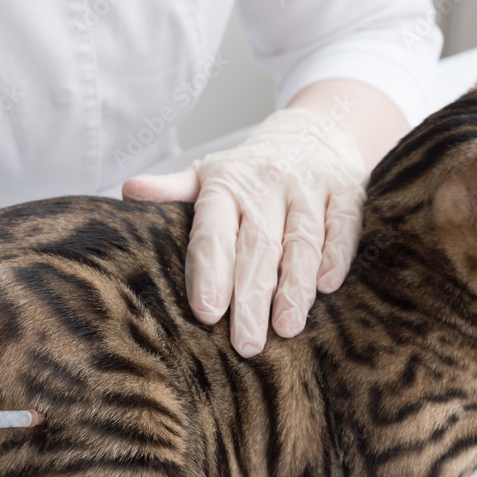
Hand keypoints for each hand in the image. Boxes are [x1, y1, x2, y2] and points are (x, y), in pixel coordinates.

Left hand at [123, 108, 366, 357]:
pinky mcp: (347, 191)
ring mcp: (308, 187)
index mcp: (225, 185)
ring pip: (301, 241)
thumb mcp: (208, 175)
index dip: (209, 272)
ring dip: (295, 286)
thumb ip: (173, 190)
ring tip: (286, 327)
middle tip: (245, 344)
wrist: (313, 132)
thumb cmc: (251, 172)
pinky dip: (336, 254)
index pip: (213, 232)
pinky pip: (342, 225)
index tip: (206, 312)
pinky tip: (328, 286)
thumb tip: (129, 190)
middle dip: (251, 298)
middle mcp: (266, 184)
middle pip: (257, 247)